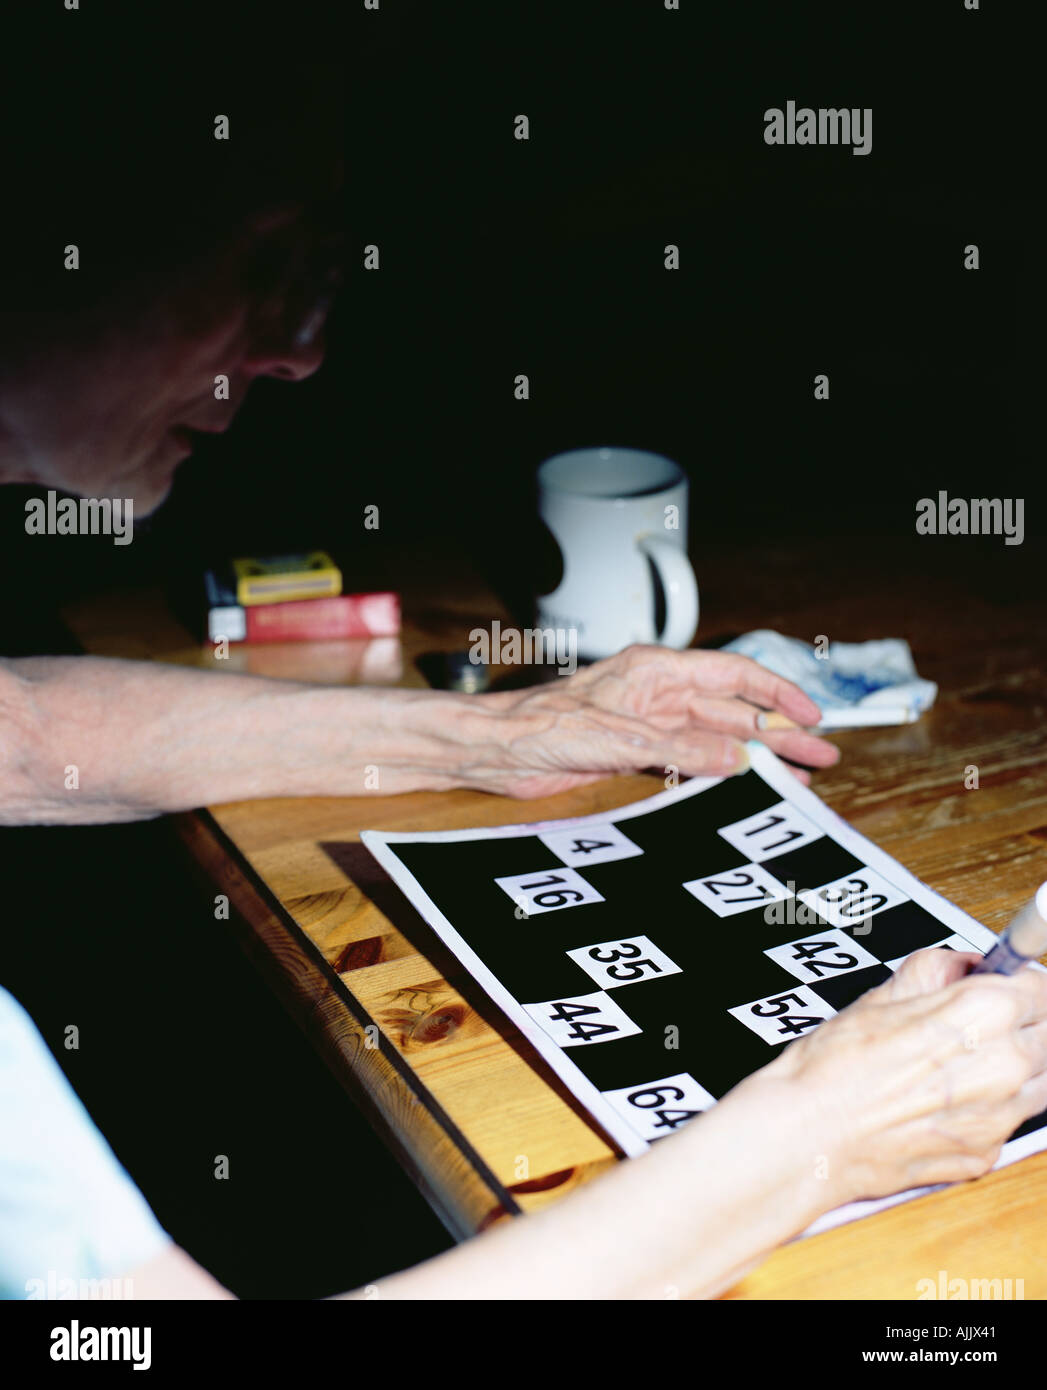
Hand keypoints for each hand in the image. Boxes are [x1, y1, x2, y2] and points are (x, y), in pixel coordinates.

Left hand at [463, 643, 837, 798]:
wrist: (496, 750)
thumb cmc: (543, 725)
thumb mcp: (620, 738)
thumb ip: (682, 747)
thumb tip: (740, 757)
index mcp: (657, 671)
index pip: (733, 675)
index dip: (776, 693)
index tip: (811, 717)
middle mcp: (658, 693)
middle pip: (733, 710)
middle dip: (778, 733)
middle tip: (821, 759)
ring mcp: (648, 724)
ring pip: (716, 737)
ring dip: (754, 757)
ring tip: (796, 780)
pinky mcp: (632, 753)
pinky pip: (689, 761)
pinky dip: (719, 773)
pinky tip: (743, 789)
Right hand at [761, 948, 1046, 1206]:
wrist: (810, 1135)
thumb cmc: (834, 1068)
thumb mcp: (882, 995)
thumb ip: (936, 970)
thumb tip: (965, 964)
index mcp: (983, 1014)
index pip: (1041, 986)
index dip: (1017, 981)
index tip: (1002, 983)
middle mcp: (1005, 1066)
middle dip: (1023, 1022)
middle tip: (983, 1021)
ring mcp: (1001, 1116)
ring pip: (1041, 1080)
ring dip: (1019, 1065)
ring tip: (966, 1062)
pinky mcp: (987, 1153)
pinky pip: (1011, 1121)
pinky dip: (992, 1108)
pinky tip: (949, 1099)